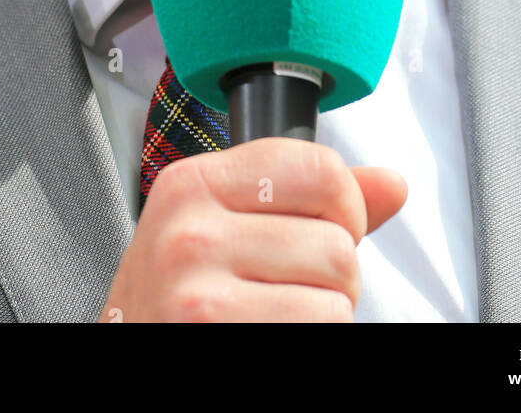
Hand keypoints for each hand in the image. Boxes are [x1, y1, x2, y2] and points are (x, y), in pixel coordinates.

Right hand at [98, 137, 406, 322]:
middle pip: (337, 242)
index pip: (319, 167)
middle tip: (286, 293)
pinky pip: (318, 333)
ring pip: (337, 298)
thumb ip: (309, 199)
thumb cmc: (180, 302)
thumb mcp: (223, 230)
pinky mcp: (216, 336)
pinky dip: (309, 341)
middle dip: (333, 278)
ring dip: (322, 317)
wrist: (128, 353)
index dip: (345, 207)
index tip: (325, 231)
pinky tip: (264, 335)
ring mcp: (199, 295)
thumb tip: (393, 184)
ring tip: (274, 318)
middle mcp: (190, 233)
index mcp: (193, 184)